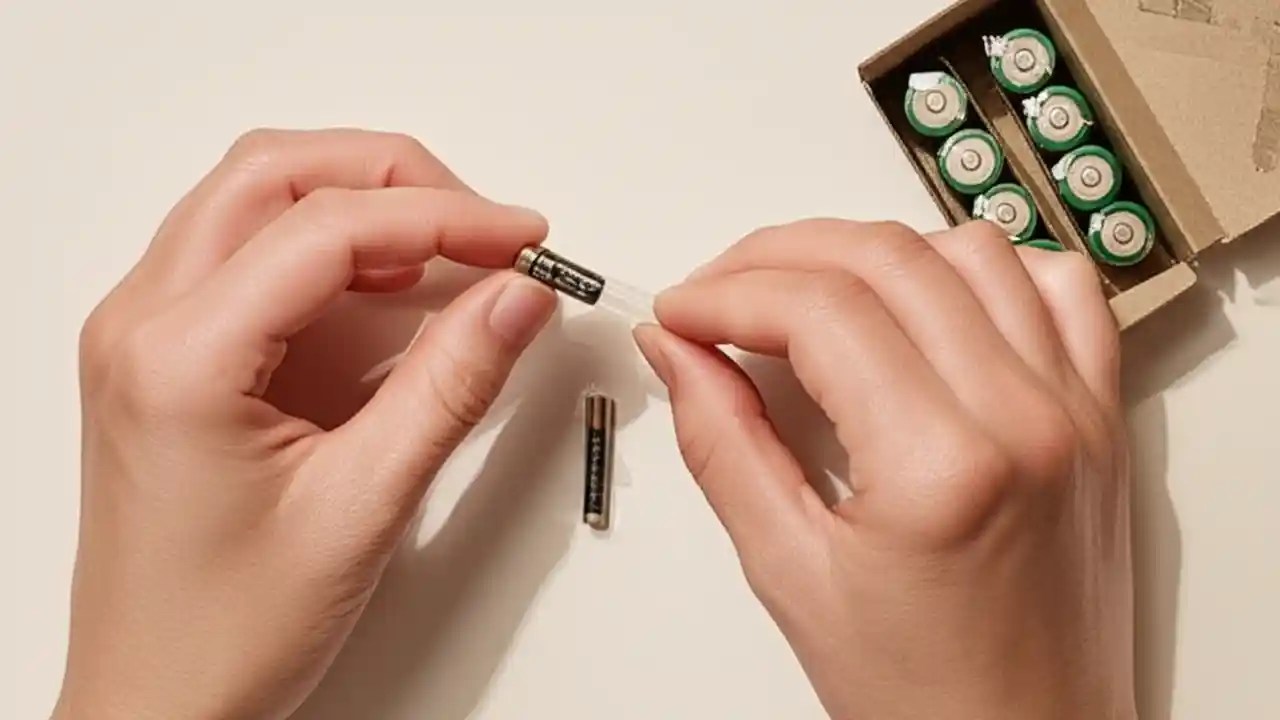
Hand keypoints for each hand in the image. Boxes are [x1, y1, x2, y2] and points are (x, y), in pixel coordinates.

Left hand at [56, 129, 557, 719]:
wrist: (155, 705)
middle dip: (393, 179)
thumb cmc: (222, 633)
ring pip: (257, 201)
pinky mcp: (170, 355)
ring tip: (454, 253)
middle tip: (486, 226)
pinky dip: (332, 253)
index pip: (326, 228)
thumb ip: (451, 385)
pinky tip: (395, 292)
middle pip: (275, 174)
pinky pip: (251, 259)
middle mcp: (142, 324)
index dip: (443, 217)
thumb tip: (516, 296)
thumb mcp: (363, 505)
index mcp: (177, 358)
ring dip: (362, 206)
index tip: (521, 241)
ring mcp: (146, 335)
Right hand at [635, 220, 1133, 719]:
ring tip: (810, 291)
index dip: (727, 295)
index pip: (818, 311)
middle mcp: (1027, 420)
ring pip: (971, 249)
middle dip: (778, 256)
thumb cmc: (926, 699)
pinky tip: (929, 298)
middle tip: (720, 291)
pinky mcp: (1098, 418)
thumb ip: (724, 444)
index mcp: (945, 466)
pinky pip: (1061, 290)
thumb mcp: (791, 573)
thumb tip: (678, 353)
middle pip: (887, 258)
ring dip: (873, 250)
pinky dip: (985, 269)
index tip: (684, 312)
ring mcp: (1076, 411)